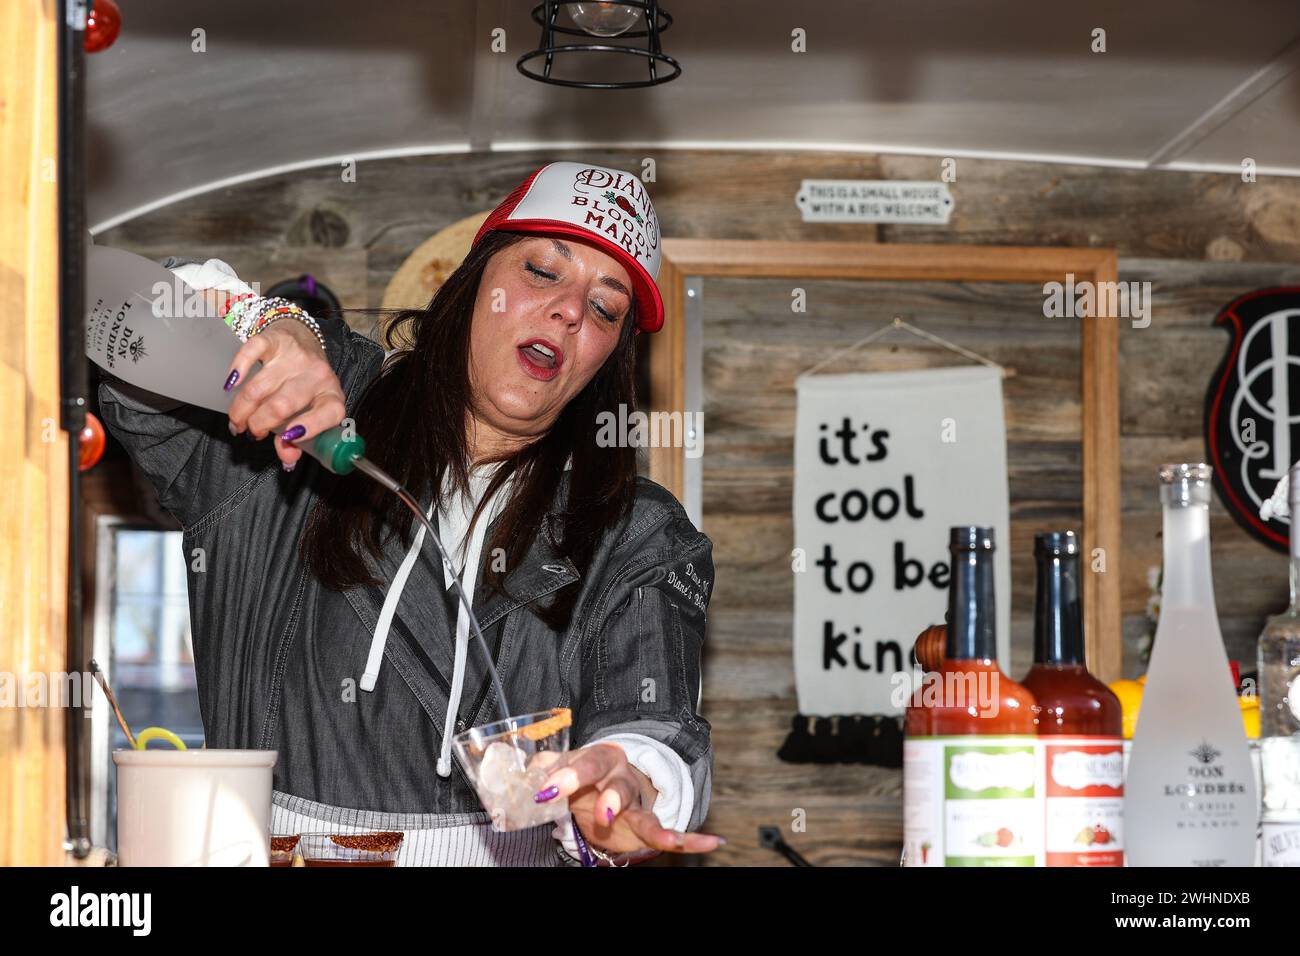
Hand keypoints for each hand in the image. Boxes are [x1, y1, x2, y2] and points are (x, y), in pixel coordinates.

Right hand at [223, 318, 345, 467]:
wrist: (305, 340)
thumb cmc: (306, 387)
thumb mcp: (310, 413)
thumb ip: (297, 440)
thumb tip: (287, 458)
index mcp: (332, 397)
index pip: (328, 414)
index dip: (308, 428)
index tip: (285, 438)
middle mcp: (317, 376)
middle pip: (283, 405)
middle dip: (259, 424)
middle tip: (250, 431)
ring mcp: (296, 357)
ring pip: (260, 388)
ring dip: (242, 409)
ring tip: (237, 420)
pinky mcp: (276, 340)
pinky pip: (252, 351)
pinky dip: (238, 370)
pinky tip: (230, 386)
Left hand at [535, 742, 724, 859]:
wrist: (611, 778)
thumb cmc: (582, 774)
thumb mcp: (561, 765)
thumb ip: (542, 766)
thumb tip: (525, 773)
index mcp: (599, 757)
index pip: (585, 762)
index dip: (568, 775)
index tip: (548, 790)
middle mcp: (621, 776)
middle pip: (617, 784)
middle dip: (611, 796)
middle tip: (602, 811)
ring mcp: (637, 801)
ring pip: (641, 810)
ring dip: (651, 825)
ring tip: (665, 839)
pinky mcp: (645, 825)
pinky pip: (666, 833)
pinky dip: (690, 840)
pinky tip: (713, 843)